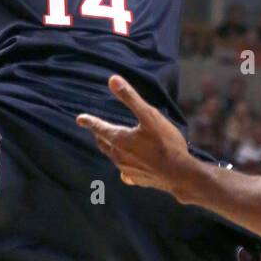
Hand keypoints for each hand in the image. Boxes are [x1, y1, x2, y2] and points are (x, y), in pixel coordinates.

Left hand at [77, 76, 194, 197]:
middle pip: (104, 144)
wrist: (180, 174)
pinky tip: (129, 167)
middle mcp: (119, 156)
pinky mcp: (137, 180)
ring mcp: (127, 170)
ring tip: (113, 144)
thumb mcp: (149, 115)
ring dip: (112, 149)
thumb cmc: (165, 143)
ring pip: (114, 157)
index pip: (99, 128)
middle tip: (97, 130)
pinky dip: (124, 165)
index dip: (89, 121)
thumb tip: (113, 80)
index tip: (80, 119)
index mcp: (119, 140)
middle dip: (100, 135)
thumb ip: (130, 98)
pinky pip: (125, 172)